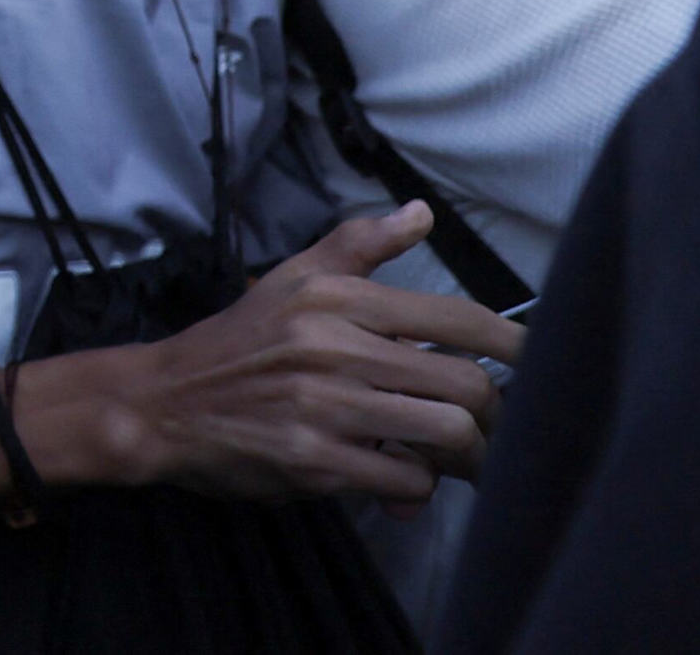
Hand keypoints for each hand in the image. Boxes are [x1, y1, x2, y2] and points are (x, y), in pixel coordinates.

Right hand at [111, 206, 514, 504]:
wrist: (161, 403)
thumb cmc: (236, 343)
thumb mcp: (289, 280)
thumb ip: (358, 246)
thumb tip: (420, 213)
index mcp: (335, 297)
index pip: (457, 318)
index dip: (515, 347)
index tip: (538, 367)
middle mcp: (332, 344)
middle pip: (467, 383)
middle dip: (495, 417)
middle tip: (495, 431)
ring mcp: (324, 405)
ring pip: (447, 433)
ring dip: (464, 457)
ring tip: (457, 461)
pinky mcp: (314, 460)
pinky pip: (406, 478)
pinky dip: (415, 486)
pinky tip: (397, 477)